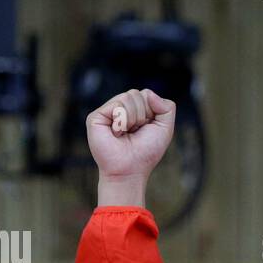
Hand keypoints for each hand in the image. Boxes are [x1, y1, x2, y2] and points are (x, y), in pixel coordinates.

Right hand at [86, 88, 175, 206]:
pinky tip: (117, 134)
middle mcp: (120, 109)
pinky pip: (117, 105)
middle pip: (137, 94)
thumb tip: (148, 93)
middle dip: (142, 115)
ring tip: (125, 134)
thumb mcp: (165, 129)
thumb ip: (167, 108)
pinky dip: (122, 122)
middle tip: (134, 132)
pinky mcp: (96, 117)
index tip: (146, 128)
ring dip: (133, 119)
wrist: (130, 170)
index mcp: (135, 110)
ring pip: (127, 97)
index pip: (146, 95)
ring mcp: (107, 112)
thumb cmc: (146, 152)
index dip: (151, 112)